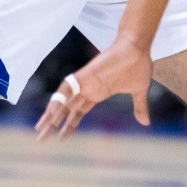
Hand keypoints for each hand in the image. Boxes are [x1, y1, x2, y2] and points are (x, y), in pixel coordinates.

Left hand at [33, 39, 151, 139]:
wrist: (138, 47)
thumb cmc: (138, 66)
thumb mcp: (139, 92)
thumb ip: (140, 107)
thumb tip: (146, 123)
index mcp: (97, 93)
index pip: (77, 112)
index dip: (69, 125)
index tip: (61, 138)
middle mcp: (87, 89)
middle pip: (65, 109)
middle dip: (53, 123)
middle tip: (40, 138)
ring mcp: (85, 82)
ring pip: (62, 100)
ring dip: (50, 114)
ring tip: (40, 130)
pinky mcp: (84, 75)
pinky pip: (66, 88)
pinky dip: (58, 99)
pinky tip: (52, 112)